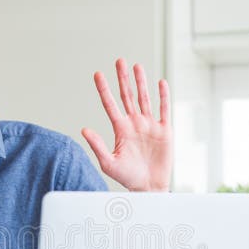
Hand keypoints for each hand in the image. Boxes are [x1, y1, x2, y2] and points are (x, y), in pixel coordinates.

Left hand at [81, 59, 172, 191]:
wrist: (148, 187)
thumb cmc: (127, 177)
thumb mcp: (108, 163)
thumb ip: (97, 145)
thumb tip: (84, 129)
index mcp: (120, 129)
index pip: (110, 105)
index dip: (104, 89)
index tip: (97, 74)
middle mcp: (134, 123)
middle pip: (128, 96)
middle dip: (123, 79)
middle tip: (119, 61)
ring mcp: (150, 125)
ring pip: (145, 99)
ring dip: (141, 82)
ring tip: (137, 67)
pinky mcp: (164, 130)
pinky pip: (164, 109)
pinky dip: (163, 96)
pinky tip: (160, 83)